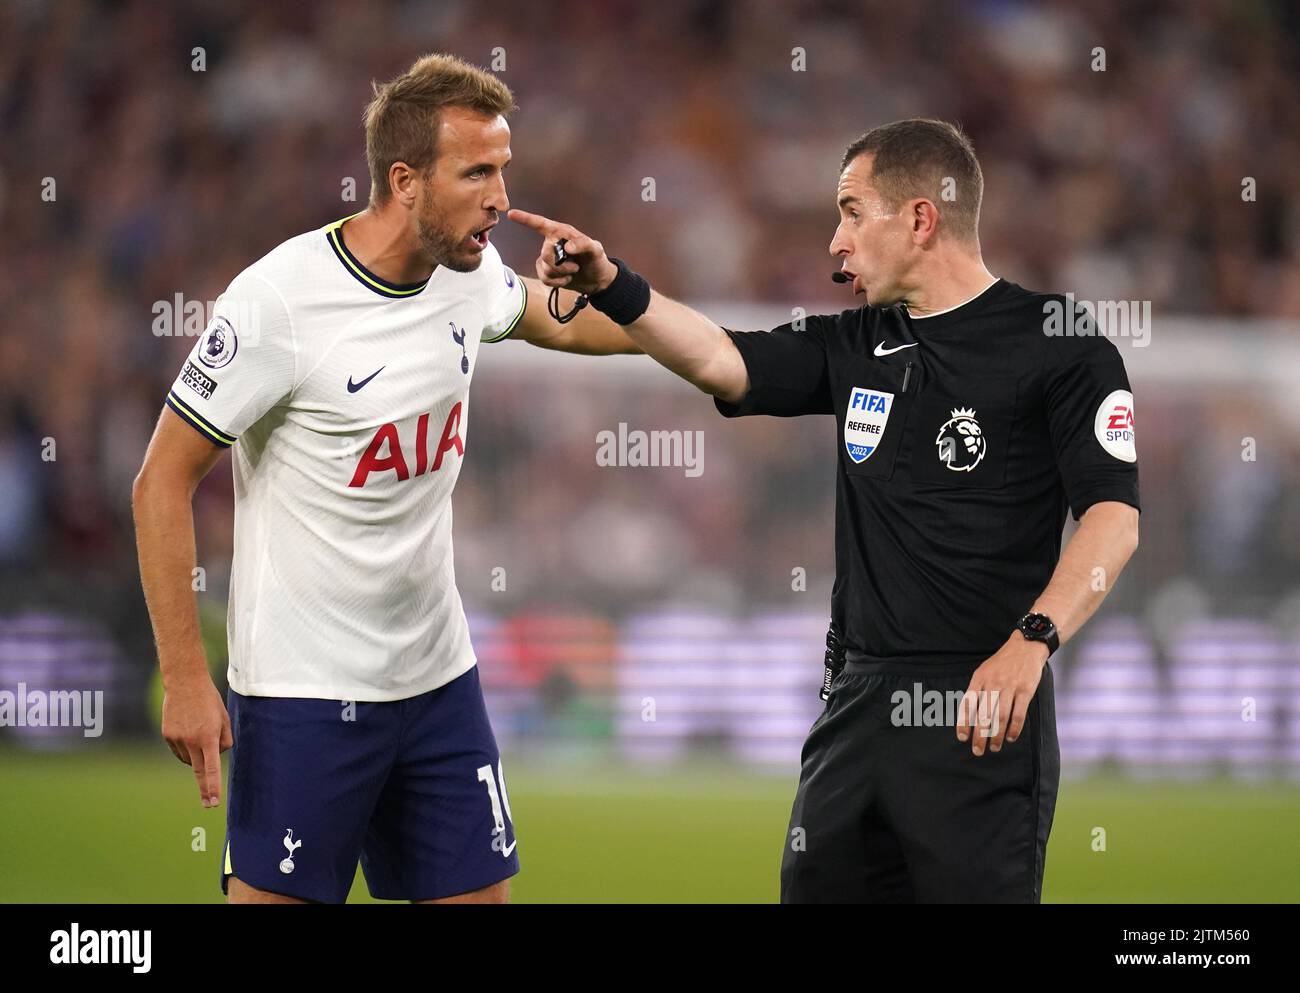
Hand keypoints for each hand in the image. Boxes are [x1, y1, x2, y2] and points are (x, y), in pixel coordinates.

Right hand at [161, 671, 232, 806]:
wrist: (185, 683)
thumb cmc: (209, 701)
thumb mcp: (224, 718)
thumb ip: (225, 740)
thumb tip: (217, 755)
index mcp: (208, 737)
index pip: (211, 768)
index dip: (212, 787)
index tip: (213, 802)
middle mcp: (191, 741)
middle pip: (198, 771)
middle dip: (205, 788)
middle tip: (208, 804)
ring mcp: (176, 739)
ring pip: (189, 759)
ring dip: (197, 755)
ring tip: (200, 733)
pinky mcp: (167, 735)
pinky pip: (179, 750)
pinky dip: (186, 748)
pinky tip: (189, 732)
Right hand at [508, 208, 618, 294]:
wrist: (596, 280)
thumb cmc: (596, 260)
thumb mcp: (596, 250)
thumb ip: (584, 244)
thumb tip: (568, 247)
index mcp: (561, 232)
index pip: (540, 224)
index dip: (525, 219)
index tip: (511, 214)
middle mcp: (551, 243)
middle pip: (545, 254)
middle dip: (561, 264)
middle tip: (576, 266)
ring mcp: (547, 258)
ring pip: (545, 268)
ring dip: (561, 273)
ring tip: (573, 270)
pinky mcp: (547, 272)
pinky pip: (544, 279)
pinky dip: (558, 282)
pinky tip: (566, 279)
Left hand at [955, 634, 1047, 755]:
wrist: (1025, 647)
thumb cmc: (1001, 663)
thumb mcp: (984, 671)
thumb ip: (977, 690)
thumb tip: (968, 714)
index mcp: (979, 678)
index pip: (969, 704)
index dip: (964, 722)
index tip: (962, 738)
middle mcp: (993, 683)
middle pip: (984, 715)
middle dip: (980, 735)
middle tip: (977, 751)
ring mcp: (1010, 687)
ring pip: (1001, 717)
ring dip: (996, 736)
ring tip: (994, 748)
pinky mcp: (1026, 690)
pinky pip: (1019, 714)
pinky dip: (1014, 728)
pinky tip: (1010, 738)